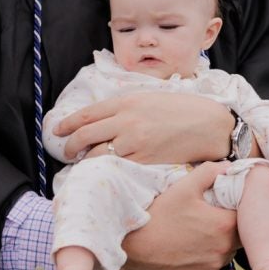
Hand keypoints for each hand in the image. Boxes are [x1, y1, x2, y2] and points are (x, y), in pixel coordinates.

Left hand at [55, 90, 231, 164]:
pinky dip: (105, 169)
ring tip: (84, 164)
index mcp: (127, 102)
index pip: (87, 113)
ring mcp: (134, 143)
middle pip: (85, 135)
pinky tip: (104, 172)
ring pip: (97, 154)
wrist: (210, 126)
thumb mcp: (152, 97)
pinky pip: (116, 167)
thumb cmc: (185, 109)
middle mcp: (126, 121)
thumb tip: (106, 116)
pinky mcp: (143, 161)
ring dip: (86, 161)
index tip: (58, 130)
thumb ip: (127, 105)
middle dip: (70, 146)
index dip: (67, 123)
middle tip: (67, 152)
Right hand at [120, 163, 239, 269]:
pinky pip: (211, 268)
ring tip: (197, 233)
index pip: (246, 216)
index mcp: (225, 225)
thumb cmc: (158, 214)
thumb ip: (211, 172)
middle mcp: (223, 250)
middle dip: (229, 227)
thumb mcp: (184, 186)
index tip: (223, 205)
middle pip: (238, 237)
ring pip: (225, 253)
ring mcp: (212, 267)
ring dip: (218, 244)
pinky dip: (205, 259)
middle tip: (209, 218)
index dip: (236, 209)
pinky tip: (189, 249)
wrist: (131, 246)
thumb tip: (229, 167)